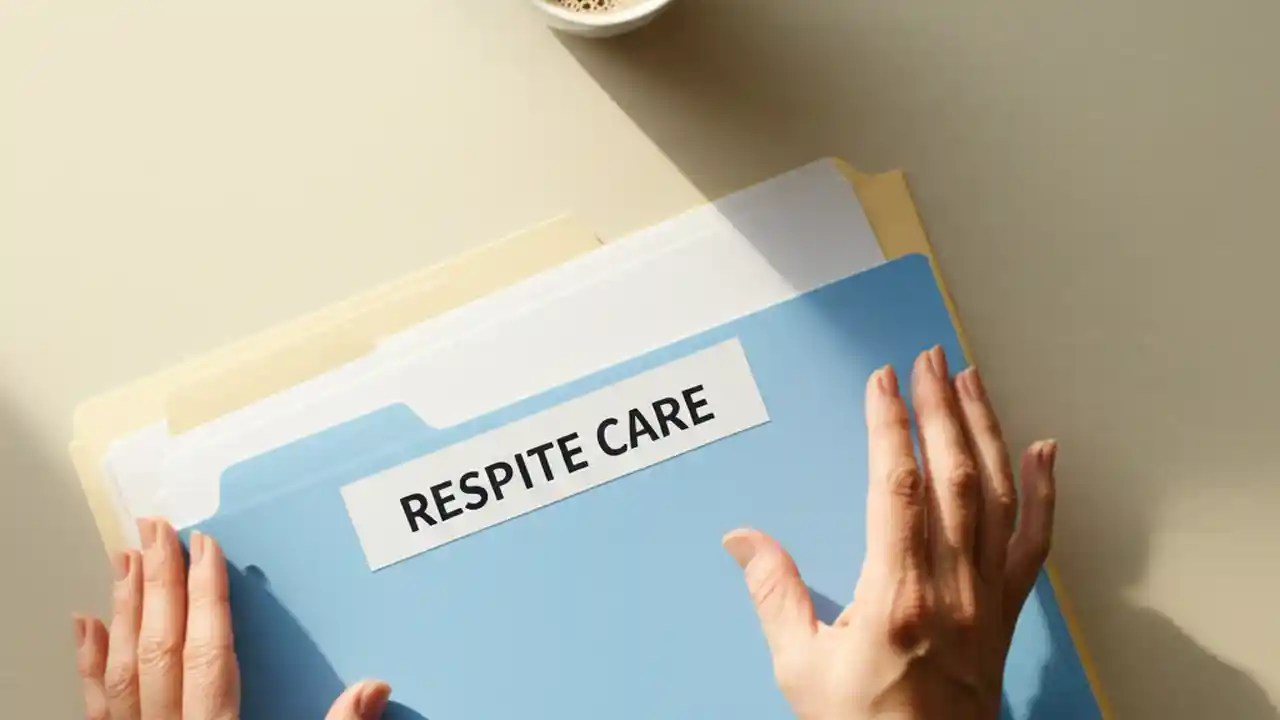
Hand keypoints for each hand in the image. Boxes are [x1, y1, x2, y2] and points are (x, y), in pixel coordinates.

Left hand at [73, 518, 390, 718]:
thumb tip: (374, 687)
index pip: (209, 655)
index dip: (208, 599)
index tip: (207, 549)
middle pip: (159, 651)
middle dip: (161, 587)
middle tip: (157, 530)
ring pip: (120, 669)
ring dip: (125, 609)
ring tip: (127, 559)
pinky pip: (95, 706)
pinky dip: (88, 662)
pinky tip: (87, 624)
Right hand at [723, 347, 1056, 719]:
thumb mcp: (801, 669)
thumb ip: (774, 594)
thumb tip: (741, 538)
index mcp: (898, 599)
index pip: (899, 489)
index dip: (892, 427)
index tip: (884, 383)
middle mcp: (952, 589)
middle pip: (954, 478)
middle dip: (941, 409)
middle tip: (929, 358)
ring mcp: (987, 598)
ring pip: (996, 496)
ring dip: (985, 431)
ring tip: (971, 381)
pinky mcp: (1006, 611)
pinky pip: (1035, 541)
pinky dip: (1043, 492)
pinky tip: (1042, 452)